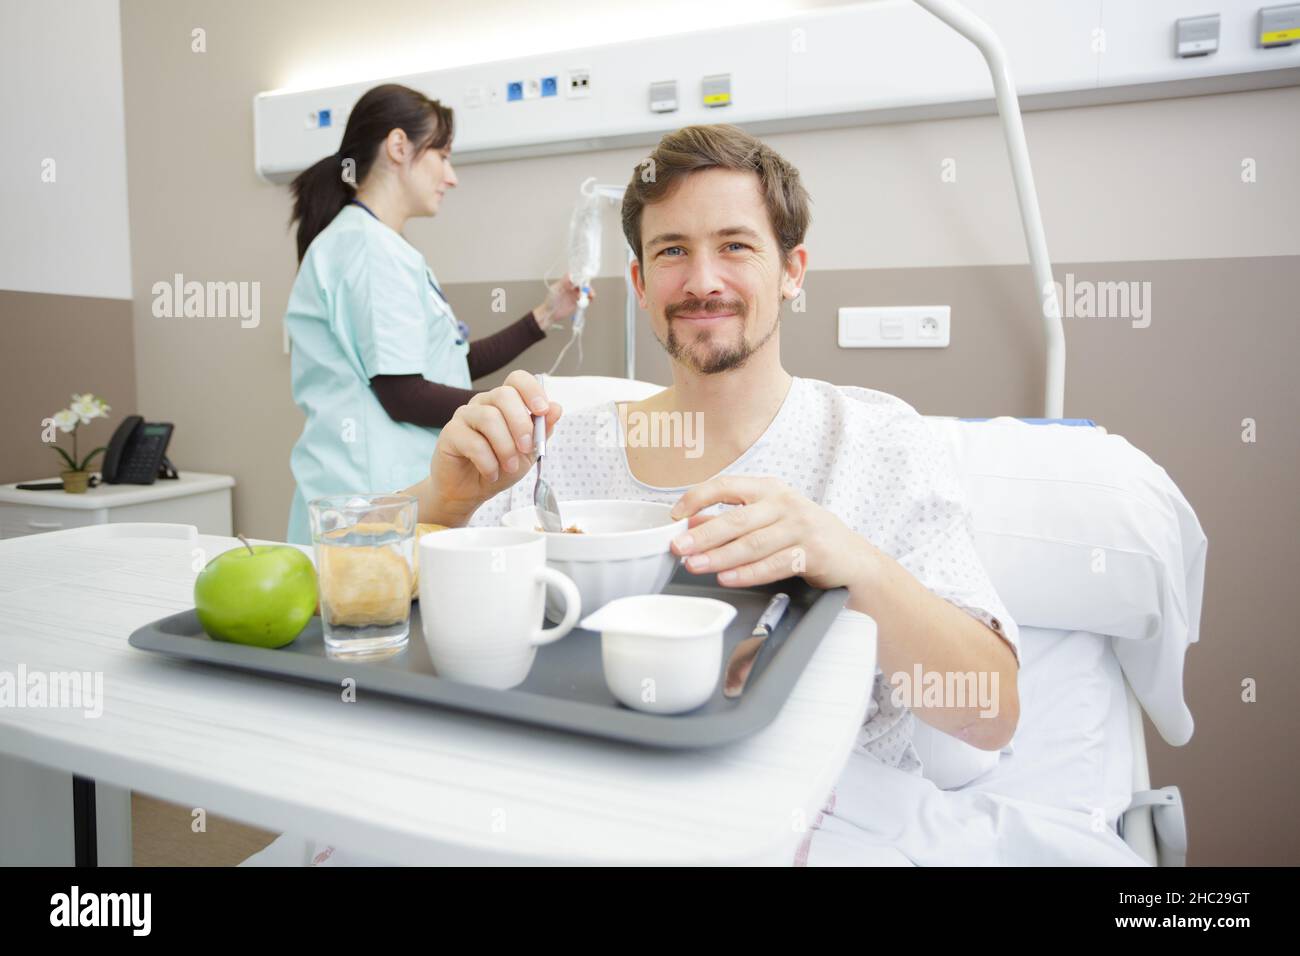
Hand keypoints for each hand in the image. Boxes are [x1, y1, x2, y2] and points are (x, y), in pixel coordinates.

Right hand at [430, 369, 561, 521]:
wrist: (471, 491)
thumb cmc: (500, 467)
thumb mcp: (529, 452)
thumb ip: (542, 430)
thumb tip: (556, 408)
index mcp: (505, 403)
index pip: (517, 379)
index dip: (532, 391)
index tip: (543, 411)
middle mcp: (484, 403)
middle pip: (504, 395)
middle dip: (521, 424)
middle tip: (527, 448)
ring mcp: (465, 415)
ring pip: (489, 417)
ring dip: (505, 447)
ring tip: (509, 467)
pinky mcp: (450, 433)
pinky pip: (473, 441)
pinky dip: (488, 462)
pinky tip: (492, 473)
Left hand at [532, 274, 591, 329]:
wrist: (550, 313)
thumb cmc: (550, 301)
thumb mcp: (555, 289)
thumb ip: (563, 282)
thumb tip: (570, 275)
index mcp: (566, 283)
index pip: (576, 278)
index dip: (582, 278)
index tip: (585, 281)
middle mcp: (571, 288)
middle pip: (583, 284)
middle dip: (587, 286)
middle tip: (589, 290)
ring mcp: (574, 295)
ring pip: (585, 292)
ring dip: (589, 293)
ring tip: (591, 296)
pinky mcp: (577, 303)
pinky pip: (585, 300)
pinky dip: (589, 300)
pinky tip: (589, 301)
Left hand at [668, 476, 880, 589]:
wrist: (853, 560)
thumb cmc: (806, 537)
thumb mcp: (769, 520)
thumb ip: (731, 520)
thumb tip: (692, 522)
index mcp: (769, 489)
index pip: (726, 485)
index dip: (697, 498)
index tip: (675, 514)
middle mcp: (785, 503)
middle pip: (736, 519)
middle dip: (703, 535)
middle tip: (679, 547)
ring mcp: (801, 526)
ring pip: (752, 544)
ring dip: (720, 556)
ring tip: (695, 565)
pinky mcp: (813, 552)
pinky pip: (774, 564)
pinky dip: (748, 573)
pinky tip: (728, 578)